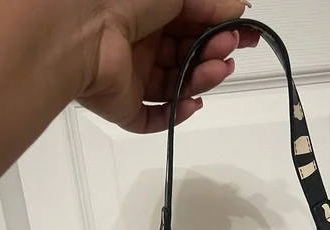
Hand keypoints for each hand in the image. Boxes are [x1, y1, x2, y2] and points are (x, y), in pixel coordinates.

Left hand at [78, 0, 258, 132]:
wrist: (81, 28)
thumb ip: (211, 2)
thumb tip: (238, 10)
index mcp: (149, 13)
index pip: (192, 26)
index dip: (221, 31)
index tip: (248, 36)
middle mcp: (140, 44)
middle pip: (186, 57)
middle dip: (214, 54)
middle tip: (229, 50)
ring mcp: (131, 77)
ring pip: (175, 86)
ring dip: (201, 80)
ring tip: (217, 70)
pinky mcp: (123, 107)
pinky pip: (153, 117)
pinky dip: (176, 114)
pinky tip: (192, 102)